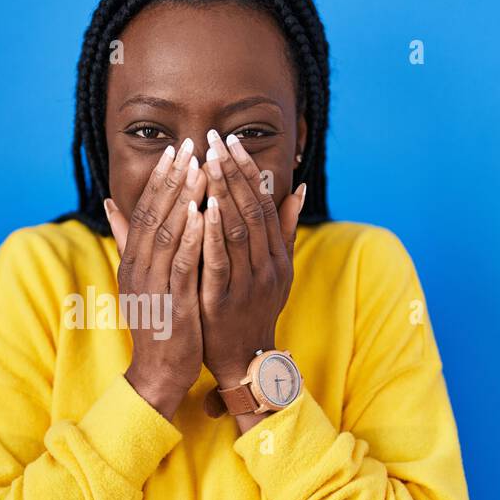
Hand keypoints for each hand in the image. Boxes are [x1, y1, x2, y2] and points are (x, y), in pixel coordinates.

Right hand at [103, 137, 207, 419]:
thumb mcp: (138, 278)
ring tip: (201, 169)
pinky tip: (204, 214)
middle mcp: (138, 269)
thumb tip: (111, 203)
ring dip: (184, 200)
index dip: (160, 179)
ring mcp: (154, 286)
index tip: (177, 149)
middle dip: (173, 179)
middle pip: (155, 215)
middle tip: (191, 146)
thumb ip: (128, 241)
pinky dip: (192, 237)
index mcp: (132, 261)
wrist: (158, 372)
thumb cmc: (156, 322)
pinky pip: (182, 265)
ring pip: (168, 234)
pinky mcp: (173, 304)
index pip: (145, 211)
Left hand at [199, 127, 304, 413]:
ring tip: (206, 161)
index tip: (231, 142)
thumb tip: (298, 188)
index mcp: (275, 255)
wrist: (244, 360)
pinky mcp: (223, 298)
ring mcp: (247, 282)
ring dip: (221, 192)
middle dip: (231, 171)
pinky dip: (211, 232)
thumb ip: (284, 230)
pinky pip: (218, 259)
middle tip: (212, 139)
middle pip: (250, 209)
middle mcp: (265, 265)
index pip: (263, 203)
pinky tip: (202, 207)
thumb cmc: (254, 310)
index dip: (247, 171)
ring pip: (236, 229)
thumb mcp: (277, 270)